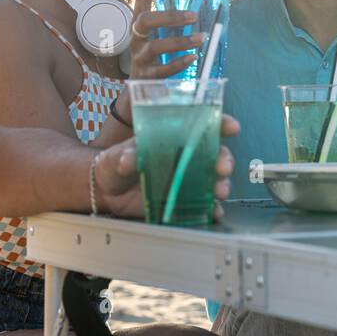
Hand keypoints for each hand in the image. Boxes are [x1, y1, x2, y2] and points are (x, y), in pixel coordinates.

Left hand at [94, 115, 240, 221]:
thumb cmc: (113, 163)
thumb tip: (128, 159)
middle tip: (223, 167)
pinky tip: (214, 212)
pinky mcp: (183, 201)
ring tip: (220, 191)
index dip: (219, 123)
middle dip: (224, 158)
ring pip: (214, 179)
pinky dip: (211, 209)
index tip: (231, 127)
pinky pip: (203, 205)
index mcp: (173, 137)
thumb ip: (125, 154)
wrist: (105, 192)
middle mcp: (185, 156)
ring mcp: (186, 180)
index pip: (201, 125)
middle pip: (215, 153)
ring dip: (222, 184)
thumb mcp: (115, 154)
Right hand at [126, 0, 206, 79]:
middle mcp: (136, 37)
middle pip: (145, 20)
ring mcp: (139, 57)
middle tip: (193, 16)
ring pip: (155, 47)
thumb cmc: (154, 56)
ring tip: (201, 38)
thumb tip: (203, 7)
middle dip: (169, 16)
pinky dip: (179, 63)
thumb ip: (172, 23)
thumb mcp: (157, 35)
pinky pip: (162, 70)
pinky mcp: (147, 76)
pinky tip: (193, 58)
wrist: (139, 89)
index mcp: (139, 23)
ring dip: (180, 41)